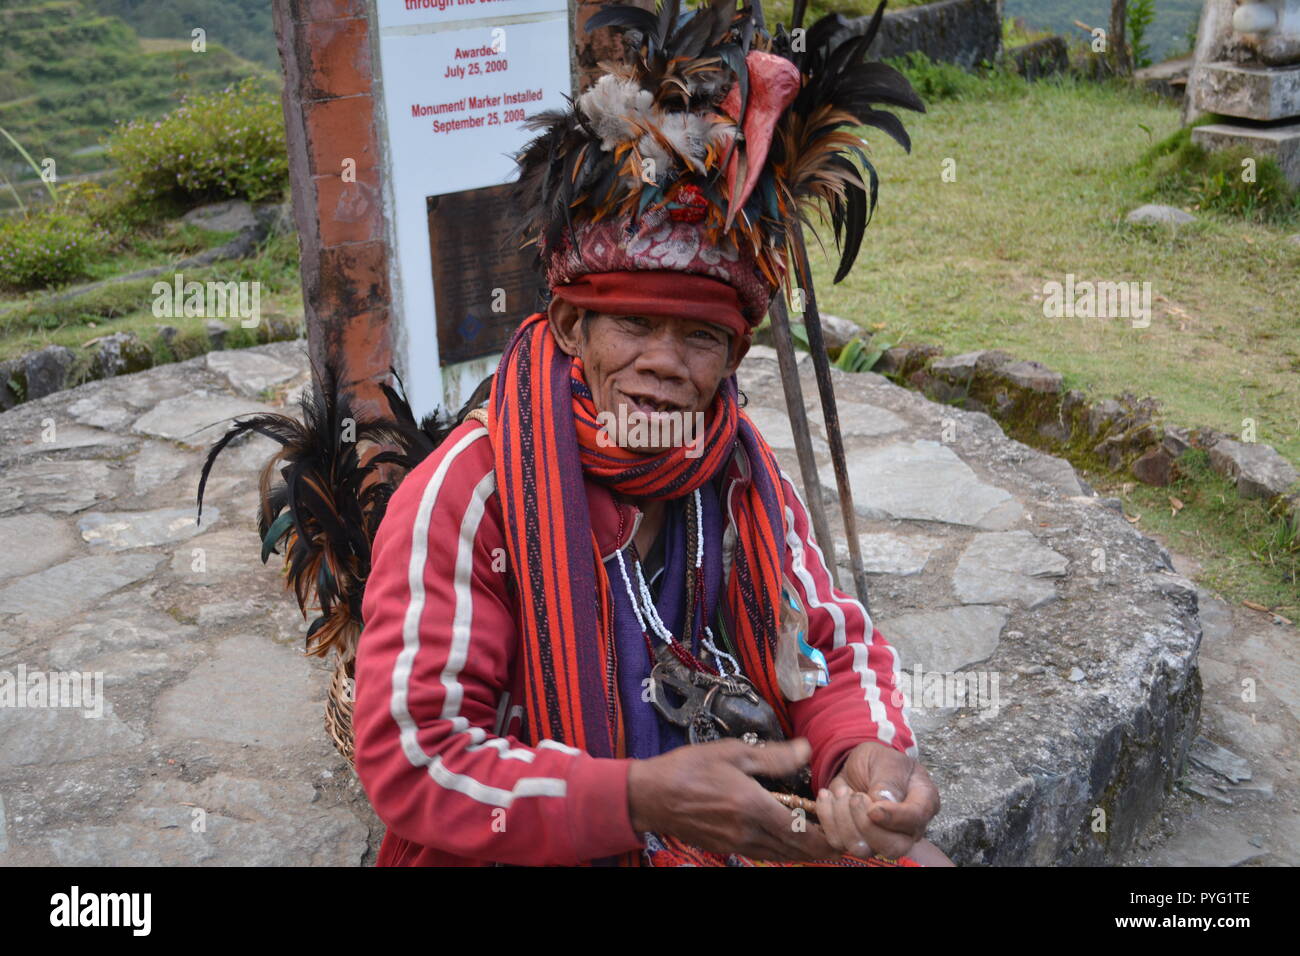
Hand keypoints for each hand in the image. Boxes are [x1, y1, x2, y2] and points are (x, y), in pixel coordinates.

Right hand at [628, 737, 837, 861]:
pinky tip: (788, 837)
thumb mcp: (733, 752)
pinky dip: (783, 850)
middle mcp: (748, 833)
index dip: (828, 837)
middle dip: (823, 848)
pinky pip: (764, 854)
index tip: (844, 829)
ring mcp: (737, 845)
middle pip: (797, 852)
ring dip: (804, 851)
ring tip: (821, 838)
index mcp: (753, 808)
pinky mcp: (727, 848)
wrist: (651, 796)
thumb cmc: (689, 768)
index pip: (802, 833)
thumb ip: (774, 756)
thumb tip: (807, 750)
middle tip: (841, 836)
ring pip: (781, 857)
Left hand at [815, 741, 939, 859]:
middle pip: (892, 847)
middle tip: (855, 796)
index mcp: (923, 803)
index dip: (893, 817)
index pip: (915, 819)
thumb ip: (888, 781)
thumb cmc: (881, 761)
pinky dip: (827, 818)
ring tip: (842, 791)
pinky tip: (829, 797)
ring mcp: (882, 838)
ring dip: (843, 818)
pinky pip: (838, 842)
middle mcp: (906, 829)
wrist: (859, 765)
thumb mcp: (888, 761)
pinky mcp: (856, 840)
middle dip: (865, 824)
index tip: (873, 807)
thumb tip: (884, 803)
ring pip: (862, 848)